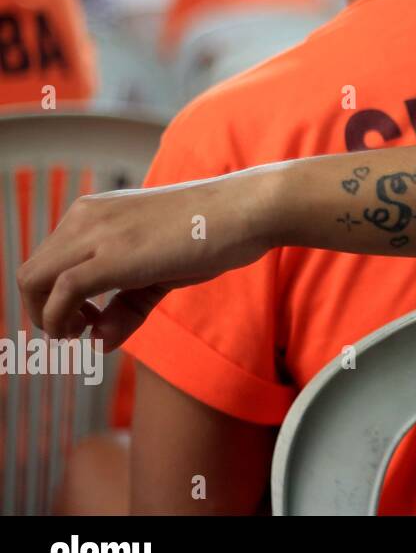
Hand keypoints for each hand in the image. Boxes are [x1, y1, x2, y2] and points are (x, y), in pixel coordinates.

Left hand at [17, 172, 276, 349]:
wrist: (247, 208)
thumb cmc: (212, 233)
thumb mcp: (160, 272)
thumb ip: (126, 306)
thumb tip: (97, 344)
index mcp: (95, 214)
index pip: (47, 262)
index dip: (53, 300)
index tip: (85, 321)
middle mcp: (86, 217)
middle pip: (31, 274)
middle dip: (42, 313)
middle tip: (78, 333)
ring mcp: (97, 233)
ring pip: (34, 282)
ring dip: (48, 319)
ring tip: (82, 334)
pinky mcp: (113, 255)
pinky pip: (63, 292)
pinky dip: (64, 320)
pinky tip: (89, 333)